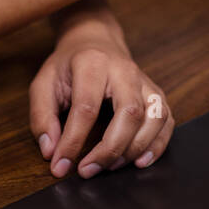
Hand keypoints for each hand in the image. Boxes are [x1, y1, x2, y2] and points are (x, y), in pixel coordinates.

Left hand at [29, 20, 172, 179]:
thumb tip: (51, 152)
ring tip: (112, 167)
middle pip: (129, 112)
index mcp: (92, 63)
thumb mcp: (44, 83)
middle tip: (88, 170)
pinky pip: (166, 120)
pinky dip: (158, 144)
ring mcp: (144, 81)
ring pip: (155, 116)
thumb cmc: (69, 64)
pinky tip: (140, 161)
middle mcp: (124, 71)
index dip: (73, 141)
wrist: (95, 38)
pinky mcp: (155, 92)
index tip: (61, 165)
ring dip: (136, 148)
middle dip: (110, 149)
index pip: (87, 106)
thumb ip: (42, 117)